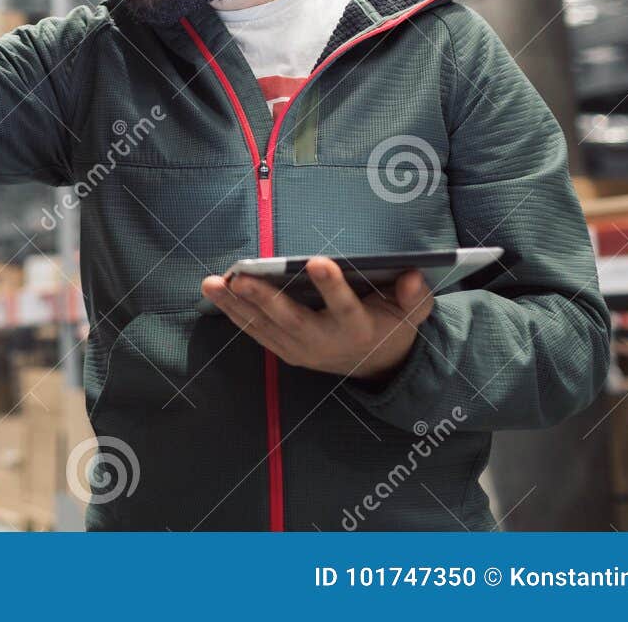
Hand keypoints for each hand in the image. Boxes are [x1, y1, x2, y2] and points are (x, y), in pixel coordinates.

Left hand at [200, 257, 434, 381]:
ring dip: (236, 305)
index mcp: (358, 329)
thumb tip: (412, 276)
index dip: (333, 286)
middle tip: (240, 277)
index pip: (344, 307)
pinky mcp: (283, 350)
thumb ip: (415, 297)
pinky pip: (254, 331)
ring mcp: (299, 349)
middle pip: (291, 320)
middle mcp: (324, 342)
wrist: (375, 364)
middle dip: (264, 299)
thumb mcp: (412, 314)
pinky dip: (233, 312)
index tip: (320, 262)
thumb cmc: (391, 326)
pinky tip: (215, 291)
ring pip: (264, 326)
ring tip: (212, 283)